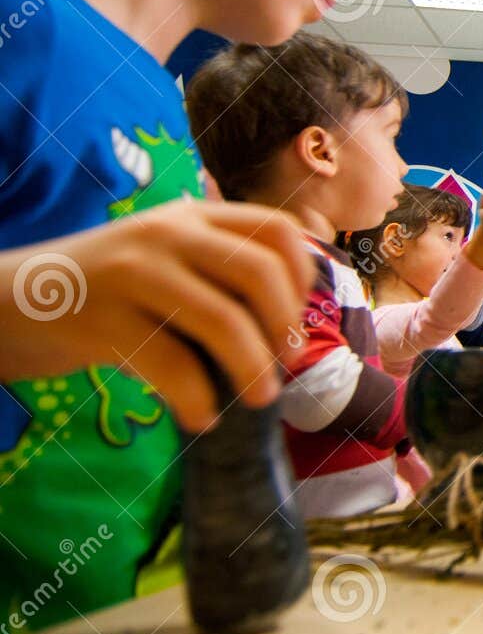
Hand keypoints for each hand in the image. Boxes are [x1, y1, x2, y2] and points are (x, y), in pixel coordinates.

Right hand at [0, 202, 313, 431]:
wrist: (13, 301)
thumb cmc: (111, 291)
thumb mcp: (166, 259)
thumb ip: (220, 274)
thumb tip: (292, 334)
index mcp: (192, 216)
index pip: (275, 230)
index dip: (303, 276)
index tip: (297, 318)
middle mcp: (168, 234)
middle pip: (259, 272)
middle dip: (284, 325)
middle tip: (286, 363)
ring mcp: (133, 272)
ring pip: (224, 321)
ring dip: (253, 368)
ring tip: (259, 398)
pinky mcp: (103, 320)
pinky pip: (172, 364)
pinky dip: (198, 398)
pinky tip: (202, 417)